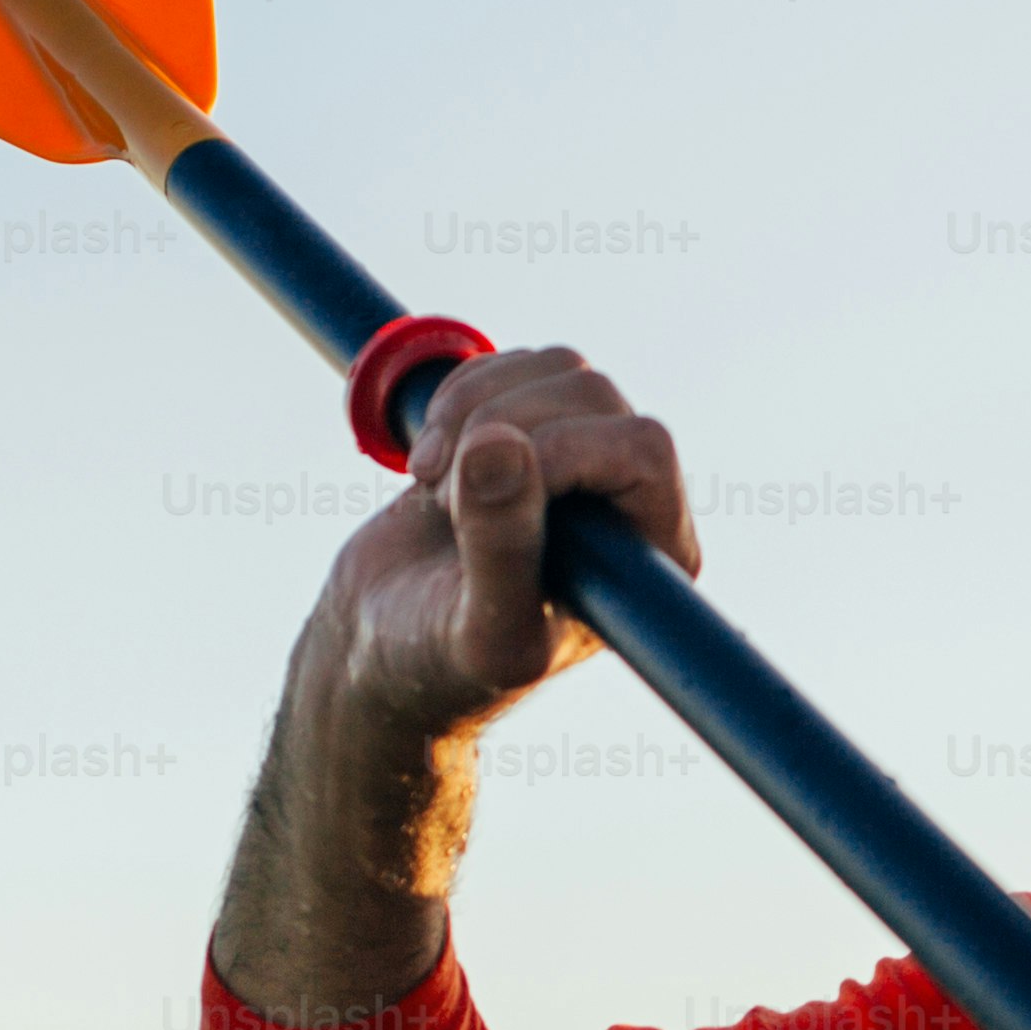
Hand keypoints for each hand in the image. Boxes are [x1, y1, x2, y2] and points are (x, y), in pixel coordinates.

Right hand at [296, 343, 702, 753]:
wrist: (379, 647)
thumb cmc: (441, 662)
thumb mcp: (480, 629)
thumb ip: (500, 547)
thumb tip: (500, 443)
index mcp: (651, 556)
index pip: (643, 448)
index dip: (557, 450)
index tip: (470, 502)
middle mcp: (630, 501)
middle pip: (594, 395)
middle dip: (502, 428)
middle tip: (440, 498)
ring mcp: (581, 459)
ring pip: (555, 369)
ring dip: (472, 410)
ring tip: (431, 484)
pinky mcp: (528, 431)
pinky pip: (512, 367)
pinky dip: (455, 398)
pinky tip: (429, 465)